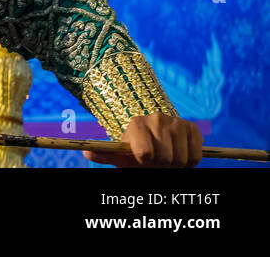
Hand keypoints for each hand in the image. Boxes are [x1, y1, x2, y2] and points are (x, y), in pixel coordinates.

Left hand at [84, 113, 202, 166]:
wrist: (156, 137)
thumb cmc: (136, 149)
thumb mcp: (119, 153)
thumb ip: (103, 154)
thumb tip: (86, 153)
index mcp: (136, 124)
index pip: (145, 155)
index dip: (145, 162)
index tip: (142, 158)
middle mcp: (156, 118)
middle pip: (165, 158)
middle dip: (161, 164)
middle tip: (156, 159)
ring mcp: (175, 121)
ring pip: (182, 159)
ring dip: (176, 163)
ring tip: (167, 156)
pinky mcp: (191, 127)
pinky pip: (196, 155)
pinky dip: (190, 160)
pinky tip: (179, 152)